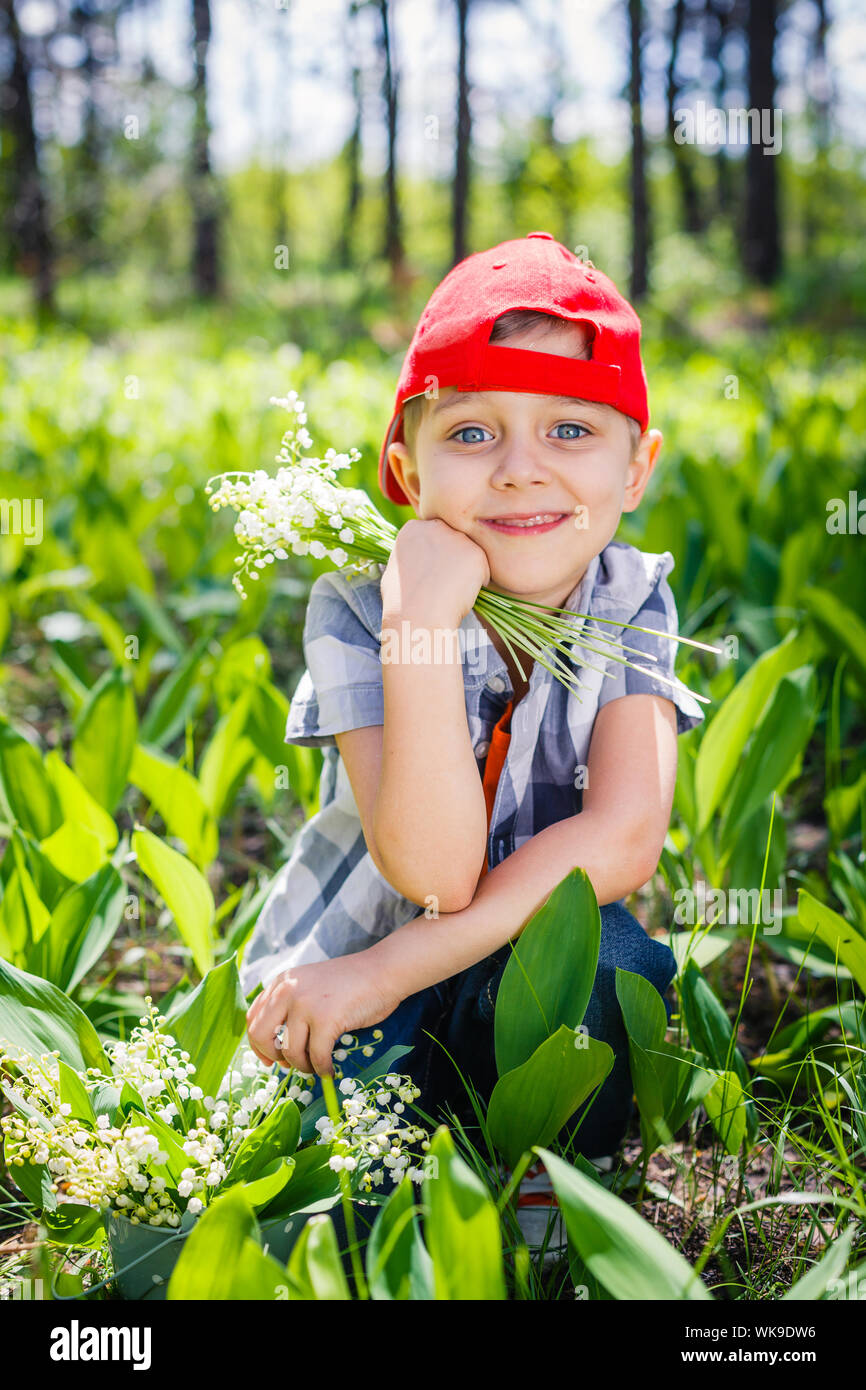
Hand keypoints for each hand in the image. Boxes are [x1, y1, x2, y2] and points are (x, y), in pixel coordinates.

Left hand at [245, 952, 403, 1076]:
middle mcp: (287, 991)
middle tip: (289, 1066)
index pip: (252, 1018)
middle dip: (272, 1057)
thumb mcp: (309, 986)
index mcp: (281, 982)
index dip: (258, 1045)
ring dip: (303, 1066)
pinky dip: (322, 1069)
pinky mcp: (325, 1019)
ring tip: (317, 1066)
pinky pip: (316, 1056)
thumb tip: (277, 1049)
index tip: (270, 1059)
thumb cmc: (350, 983)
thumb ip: (290, 1006)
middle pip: (260, 1035)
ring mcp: (305, 1004)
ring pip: (289, 1051)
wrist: (382, 970)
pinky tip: (330, 1070)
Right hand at [380, 518, 489, 627]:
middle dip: (452, 560)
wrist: (418, 615)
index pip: (433, 536)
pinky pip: (483, 570)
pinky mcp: (476, 553)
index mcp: (413, 527)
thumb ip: (416, 553)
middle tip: (441, 584)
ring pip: (469, 554)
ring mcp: (457, 538)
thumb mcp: (400, 567)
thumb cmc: (405, 600)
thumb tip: (428, 556)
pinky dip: (477, 584)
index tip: (428, 574)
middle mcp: (436, 526)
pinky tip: (460, 594)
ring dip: (465, 572)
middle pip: (454, 541)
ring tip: (448, 590)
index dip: (434, 558)